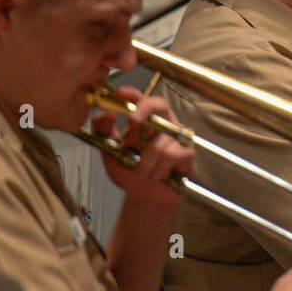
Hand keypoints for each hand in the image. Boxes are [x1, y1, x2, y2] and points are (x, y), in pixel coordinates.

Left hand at [94, 85, 193, 210]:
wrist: (146, 197)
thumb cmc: (130, 171)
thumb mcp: (110, 152)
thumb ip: (103, 132)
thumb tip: (106, 113)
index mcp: (143, 119)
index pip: (139, 98)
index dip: (131, 93)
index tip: (120, 93)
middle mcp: (162, 122)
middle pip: (160, 104)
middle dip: (145, 109)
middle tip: (133, 121)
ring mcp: (177, 136)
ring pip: (160, 141)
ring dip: (146, 162)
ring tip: (143, 171)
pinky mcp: (188, 152)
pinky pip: (173, 155)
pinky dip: (160, 169)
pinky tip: (158, 175)